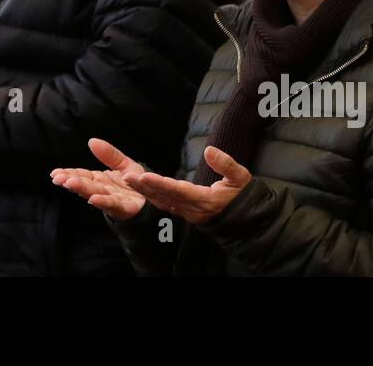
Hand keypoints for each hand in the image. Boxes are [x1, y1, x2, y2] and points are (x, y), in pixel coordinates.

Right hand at [50, 138, 149, 221]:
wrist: (159, 202)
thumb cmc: (139, 185)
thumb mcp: (124, 165)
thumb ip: (109, 154)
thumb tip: (91, 140)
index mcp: (102, 181)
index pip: (82, 176)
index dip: (69, 174)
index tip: (55, 173)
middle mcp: (105, 191)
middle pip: (85, 185)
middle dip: (71, 181)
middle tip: (57, 178)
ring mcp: (113, 201)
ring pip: (95, 194)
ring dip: (82, 189)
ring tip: (69, 183)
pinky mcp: (125, 209)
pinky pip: (113, 205)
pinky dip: (102, 202)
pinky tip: (93, 199)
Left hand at [122, 145, 252, 225]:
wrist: (245, 222)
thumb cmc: (242, 197)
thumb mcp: (241, 179)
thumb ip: (226, 165)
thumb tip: (210, 150)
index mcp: (204, 200)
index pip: (178, 191)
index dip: (161, 184)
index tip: (144, 176)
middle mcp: (191, 208)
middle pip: (164, 197)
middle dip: (144, 188)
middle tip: (126, 177)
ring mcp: (186, 212)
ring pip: (161, 201)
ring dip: (144, 191)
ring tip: (127, 180)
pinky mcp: (183, 212)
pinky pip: (164, 204)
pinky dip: (150, 196)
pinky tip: (138, 187)